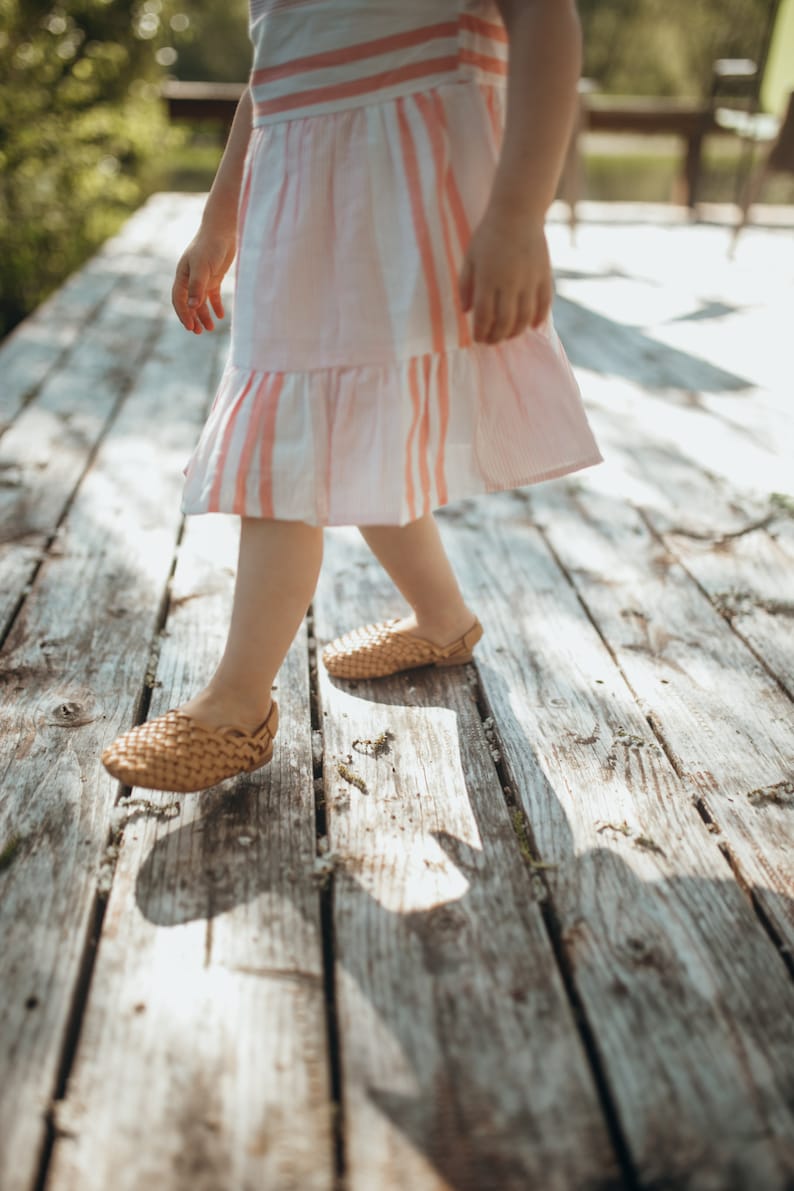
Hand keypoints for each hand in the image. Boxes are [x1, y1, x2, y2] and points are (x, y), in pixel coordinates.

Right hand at [172, 229, 236, 334]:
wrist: (223, 229)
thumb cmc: (210, 246)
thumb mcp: (202, 267)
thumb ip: (197, 287)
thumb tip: (192, 307)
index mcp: (183, 276)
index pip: (179, 300)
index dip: (184, 314)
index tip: (191, 328)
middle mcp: (190, 278)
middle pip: (189, 303)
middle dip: (193, 318)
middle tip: (199, 332)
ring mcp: (202, 278)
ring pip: (201, 301)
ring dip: (204, 315)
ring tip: (211, 328)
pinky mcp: (214, 276)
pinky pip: (213, 295)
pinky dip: (215, 306)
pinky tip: (221, 315)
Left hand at [458, 210, 553, 343]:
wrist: (518, 212)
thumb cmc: (489, 234)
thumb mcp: (470, 258)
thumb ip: (465, 286)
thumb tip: (466, 312)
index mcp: (488, 279)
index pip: (484, 316)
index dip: (481, 333)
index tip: (478, 339)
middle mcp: (510, 283)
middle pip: (505, 322)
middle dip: (497, 337)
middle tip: (491, 341)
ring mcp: (529, 280)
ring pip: (525, 317)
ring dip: (516, 332)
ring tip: (508, 335)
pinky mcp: (544, 276)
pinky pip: (544, 304)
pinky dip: (538, 319)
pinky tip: (532, 326)